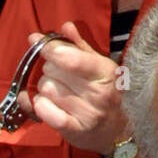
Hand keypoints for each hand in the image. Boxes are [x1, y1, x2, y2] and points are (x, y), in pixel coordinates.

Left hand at [17, 22, 127, 156]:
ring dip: (45, 87)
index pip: (72, 58)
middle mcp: (99, 94)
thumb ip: (81, 46)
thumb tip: (65, 26)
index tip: (40, 43)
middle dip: (50, 68)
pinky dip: (39, 104)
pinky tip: (44, 102)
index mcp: (106, 73)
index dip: (51, 48)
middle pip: (53, 71)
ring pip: (46, 89)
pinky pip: (44, 111)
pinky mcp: (75, 131)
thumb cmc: (106, 93)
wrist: (117, 131)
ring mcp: (87, 114)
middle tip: (58, 74)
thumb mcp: (99, 66)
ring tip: (57, 90)